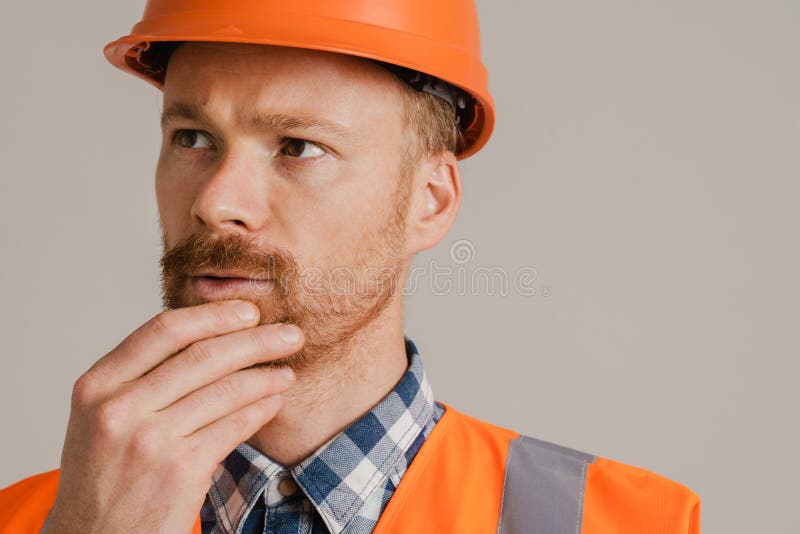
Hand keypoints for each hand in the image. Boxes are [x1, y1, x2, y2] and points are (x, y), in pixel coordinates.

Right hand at [43, 300, 302, 533]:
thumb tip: (210, 335)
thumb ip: (141, 377)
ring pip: (226, 389)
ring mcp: (149, 440)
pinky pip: (235, 426)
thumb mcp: (102, 418)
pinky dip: (261, 410)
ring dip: (267, 376)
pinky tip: (274, 402)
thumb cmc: (104, 477)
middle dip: (257, 340)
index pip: (164, 330)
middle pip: (203, 355)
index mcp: (97, 385)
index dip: (214, 315)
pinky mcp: (180, 471)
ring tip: (287, 372)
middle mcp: (119, 408)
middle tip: (290, 334)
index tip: (249, 311)